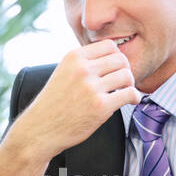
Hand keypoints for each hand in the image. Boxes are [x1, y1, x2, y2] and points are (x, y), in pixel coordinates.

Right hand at [0, 41, 138, 175]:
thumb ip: (83, 63)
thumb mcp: (63, 72)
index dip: (116, 56)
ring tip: (124, 92)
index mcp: (73, 57)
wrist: (40, 130)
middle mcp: (82, 69)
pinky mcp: (100, 106)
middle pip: (121, 59)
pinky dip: (134, 97)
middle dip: (125, 70)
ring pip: (127, 75)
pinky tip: (131, 101)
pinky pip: (130, 94)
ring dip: (130, 84)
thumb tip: (111, 56)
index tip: (115, 68)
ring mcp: (91, 88)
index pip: (109, 45)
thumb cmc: (53, 104)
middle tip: (122, 82)